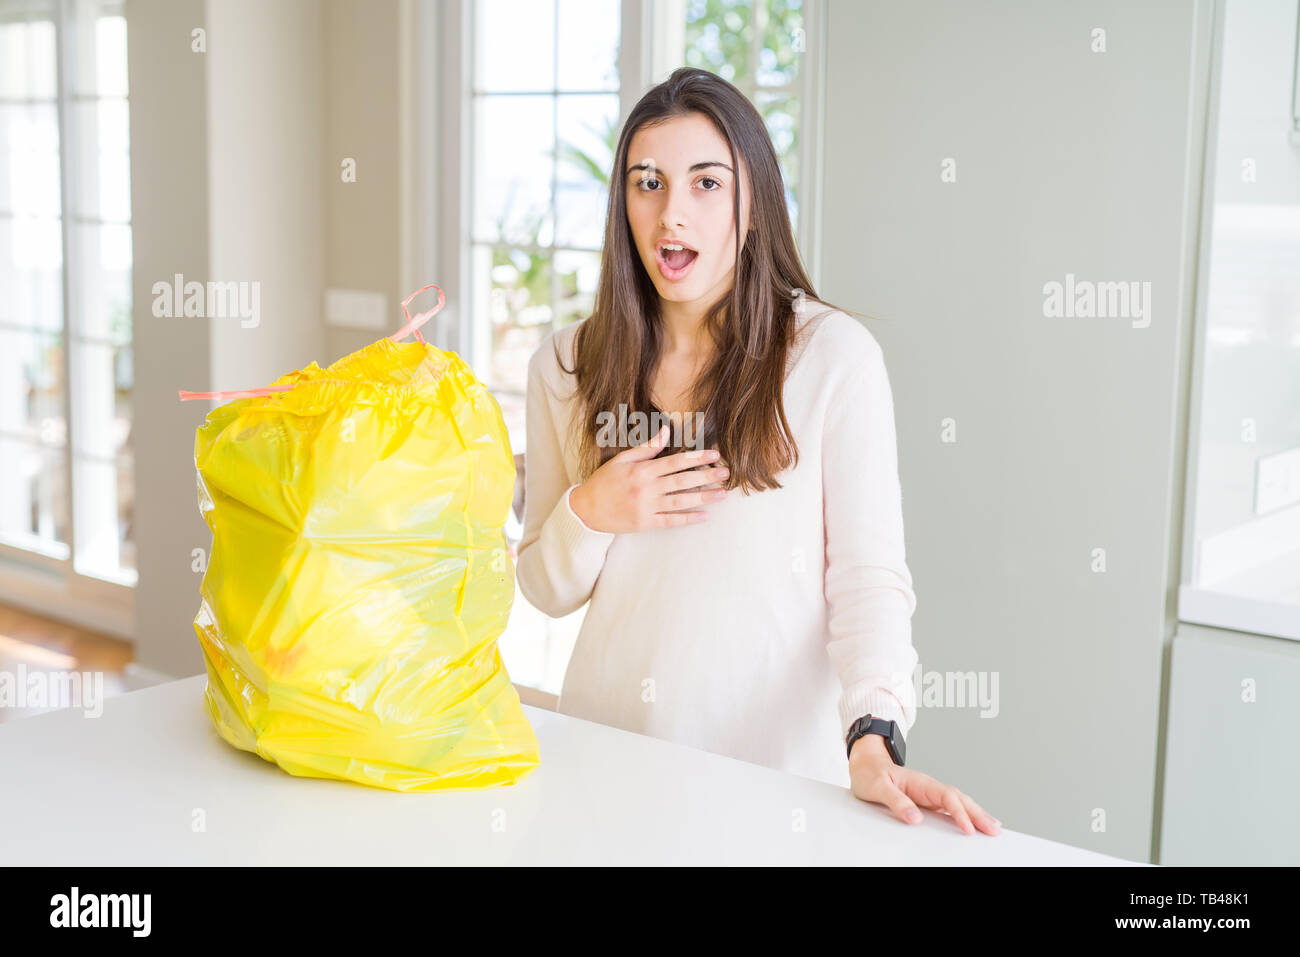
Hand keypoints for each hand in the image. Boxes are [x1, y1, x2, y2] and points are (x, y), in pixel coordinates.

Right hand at [568, 424, 731, 533]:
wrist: (587, 509)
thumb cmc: (604, 481)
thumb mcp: (622, 459)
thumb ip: (646, 448)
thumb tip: (665, 432)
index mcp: (642, 470)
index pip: (675, 462)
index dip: (697, 458)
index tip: (715, 455)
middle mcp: (647, 488)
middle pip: (682, 481)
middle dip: (707, 477)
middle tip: (726, 474)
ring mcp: (647, 507)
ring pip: (680, 501)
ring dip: (703, 497)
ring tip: (722, 494)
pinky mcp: (645, 523)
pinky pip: (670, 521)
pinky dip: (688, 519)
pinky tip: (704, 516)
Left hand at [848, 734, 1000, 835]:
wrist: (864, 764)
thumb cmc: (870, 773)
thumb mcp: (878, 787)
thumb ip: (896, 801)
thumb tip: (915, 818)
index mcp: (920, 782)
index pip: (946, 797)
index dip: (959, 813)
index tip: (969, 828)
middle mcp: (928, 787)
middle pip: (959, 799)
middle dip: (978, 814)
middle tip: (995, 829)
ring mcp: (929, 794)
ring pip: (958, 803)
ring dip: (976, 814)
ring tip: (992, 827)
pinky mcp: (926, 801)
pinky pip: (950, 808)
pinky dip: (965, 815)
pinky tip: (973, 824)